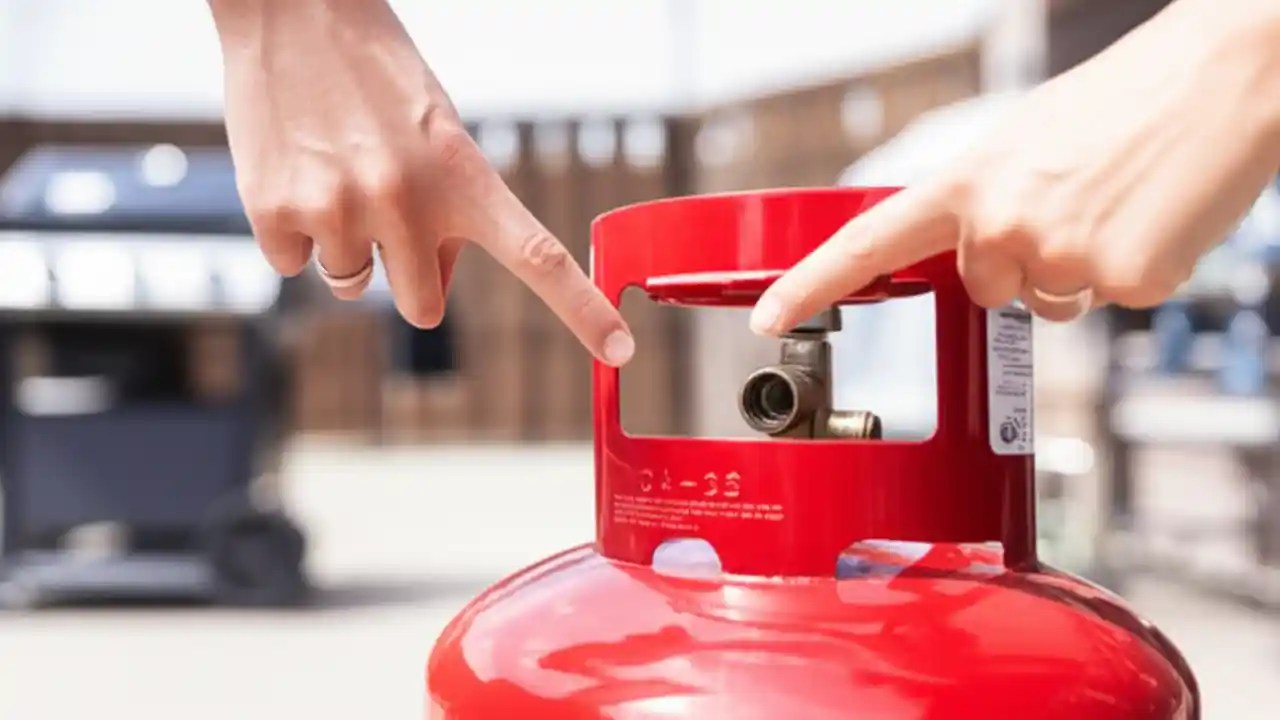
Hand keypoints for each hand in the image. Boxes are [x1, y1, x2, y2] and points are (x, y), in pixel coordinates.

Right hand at [209, 0, 633, 365]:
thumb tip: (431, 287)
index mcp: (464, 177)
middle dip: (410, 275)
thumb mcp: (439, 136)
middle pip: (422, 308)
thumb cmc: (378, 76)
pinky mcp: (273, 213)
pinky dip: (293, 231)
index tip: (622, 351)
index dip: (583, 311)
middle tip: (388, 208)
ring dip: (348, 246)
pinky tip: (295, 169)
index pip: (539, 256)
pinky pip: (295, 265)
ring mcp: (338, 210)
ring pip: (353, 286)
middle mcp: (407, 202)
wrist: (290, 8)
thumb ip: (451, 214)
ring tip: (336, 172)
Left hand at [751, 0, 1279, 332]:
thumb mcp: (1025, 140)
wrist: (1225, 73)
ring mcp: (1059, 257)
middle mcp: (1000, 223)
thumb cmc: (1127, 100)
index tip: (769, 318)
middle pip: (986, 288)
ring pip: (1049, 302)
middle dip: (1023, 260)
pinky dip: (1133, 272)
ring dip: (1078, 268)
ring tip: (1116, 201)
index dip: (811, 284)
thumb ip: (983, 199)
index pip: (868, 242)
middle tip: (1074, 200)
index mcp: (967, 180)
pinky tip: (1151, 219)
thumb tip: (974, 255)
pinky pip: (1110, 302)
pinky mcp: (1121, 282)